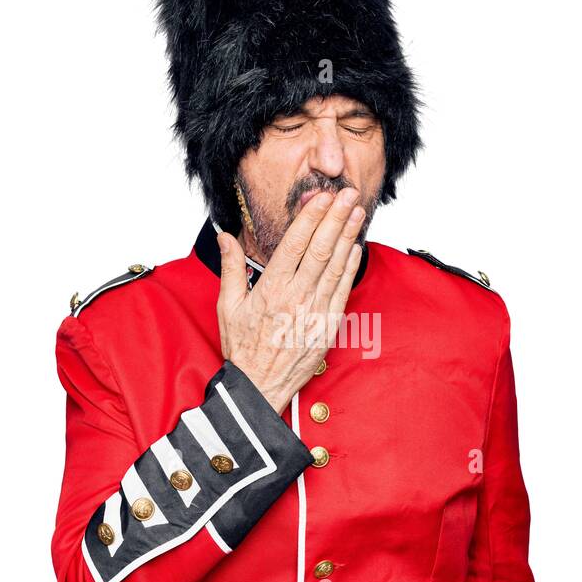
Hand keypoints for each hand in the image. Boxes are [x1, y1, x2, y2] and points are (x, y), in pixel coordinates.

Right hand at [216, 187, 365, 413]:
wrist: (260, 388)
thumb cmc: (243, 348)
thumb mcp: (228, 306)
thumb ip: (231, 267)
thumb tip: (224, 235)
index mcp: (271, 289)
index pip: (296, 244)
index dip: (312, 217)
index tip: (323, 197)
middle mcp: (296, 297)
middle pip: (322, 249)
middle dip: (337, 218)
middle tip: (349, 194)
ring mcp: (316, 312)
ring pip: (336, 266)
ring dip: (348, 236)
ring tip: (357, 212)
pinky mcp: (329, 326)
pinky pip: (343, 290)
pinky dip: (351, 267)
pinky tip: (356, 247)